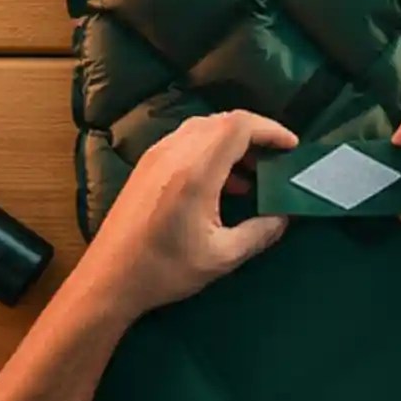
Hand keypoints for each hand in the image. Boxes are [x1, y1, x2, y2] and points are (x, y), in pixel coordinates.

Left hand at [72, 111, 297, 318]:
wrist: (108, 278)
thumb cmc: (164, 269)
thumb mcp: (222, 257)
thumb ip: (260, 232)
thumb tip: (284, 217)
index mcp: (195, 171)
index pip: (238, 125)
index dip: (270, 130)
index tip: (291, 147)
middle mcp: (174, 153)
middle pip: (223, 121)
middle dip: (255, 135)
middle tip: (276, 161)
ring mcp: (156, 156)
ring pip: (204, 129)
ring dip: (233, 143)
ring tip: (253, 175)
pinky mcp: (147, 165)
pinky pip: (187, 141)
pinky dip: (212, 151)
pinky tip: (222, 184)